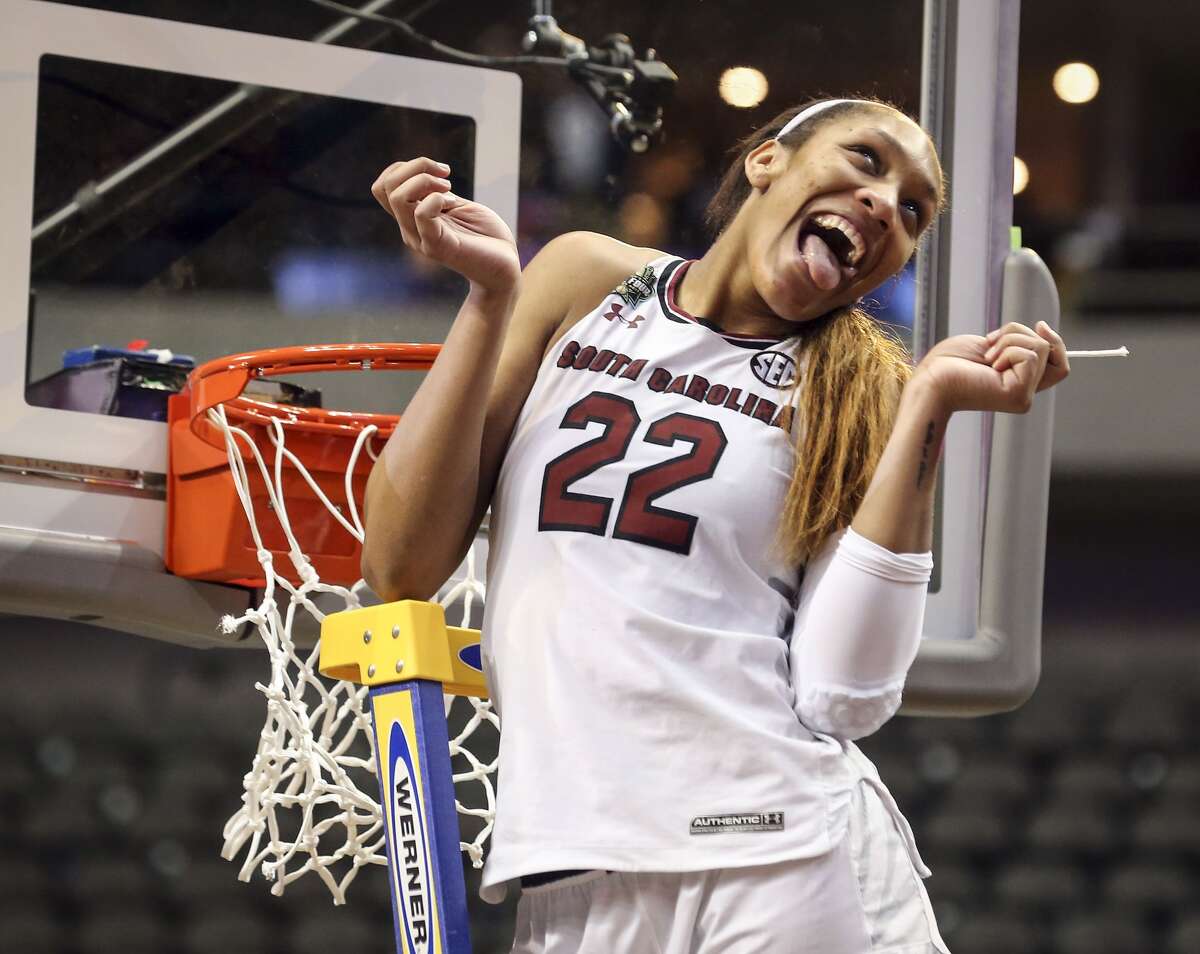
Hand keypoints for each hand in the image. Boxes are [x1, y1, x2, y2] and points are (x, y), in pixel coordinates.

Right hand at [372, 157, 520, 297]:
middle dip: (415, 167)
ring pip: (398, 197)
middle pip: (385, 187)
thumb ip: (435, 192)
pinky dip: (438, 198)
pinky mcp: (437, 248)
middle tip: (446, 176)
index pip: (383, 187)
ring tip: (450, 190)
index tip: (438, 172)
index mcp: (411, 218)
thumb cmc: (484, 235)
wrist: (504, 267)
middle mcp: (410, 229)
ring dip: (425, 180)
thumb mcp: (455, 205)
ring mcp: (420, 239)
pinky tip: (454, 203)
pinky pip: (422, 214)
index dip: (405, 168)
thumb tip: (421, 173)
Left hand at [912, 320, 1070, 414]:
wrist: (931, 380)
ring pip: (1040, 347)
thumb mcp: (991, 344)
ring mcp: (1024, 396)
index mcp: (1018, 381)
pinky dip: (1008, 349)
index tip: (1040, 324)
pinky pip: (1031, 355)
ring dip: (1009, 339)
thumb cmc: (950, 362)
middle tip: (991, 341)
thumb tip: (1044, 331)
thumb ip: (1018, 343)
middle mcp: (1025, 392)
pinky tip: (989, 364)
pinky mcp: (1019, 395)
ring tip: (986, 354)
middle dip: (1022, 333)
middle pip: (1051, 351)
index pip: (1058, 365)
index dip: (1056, 342)